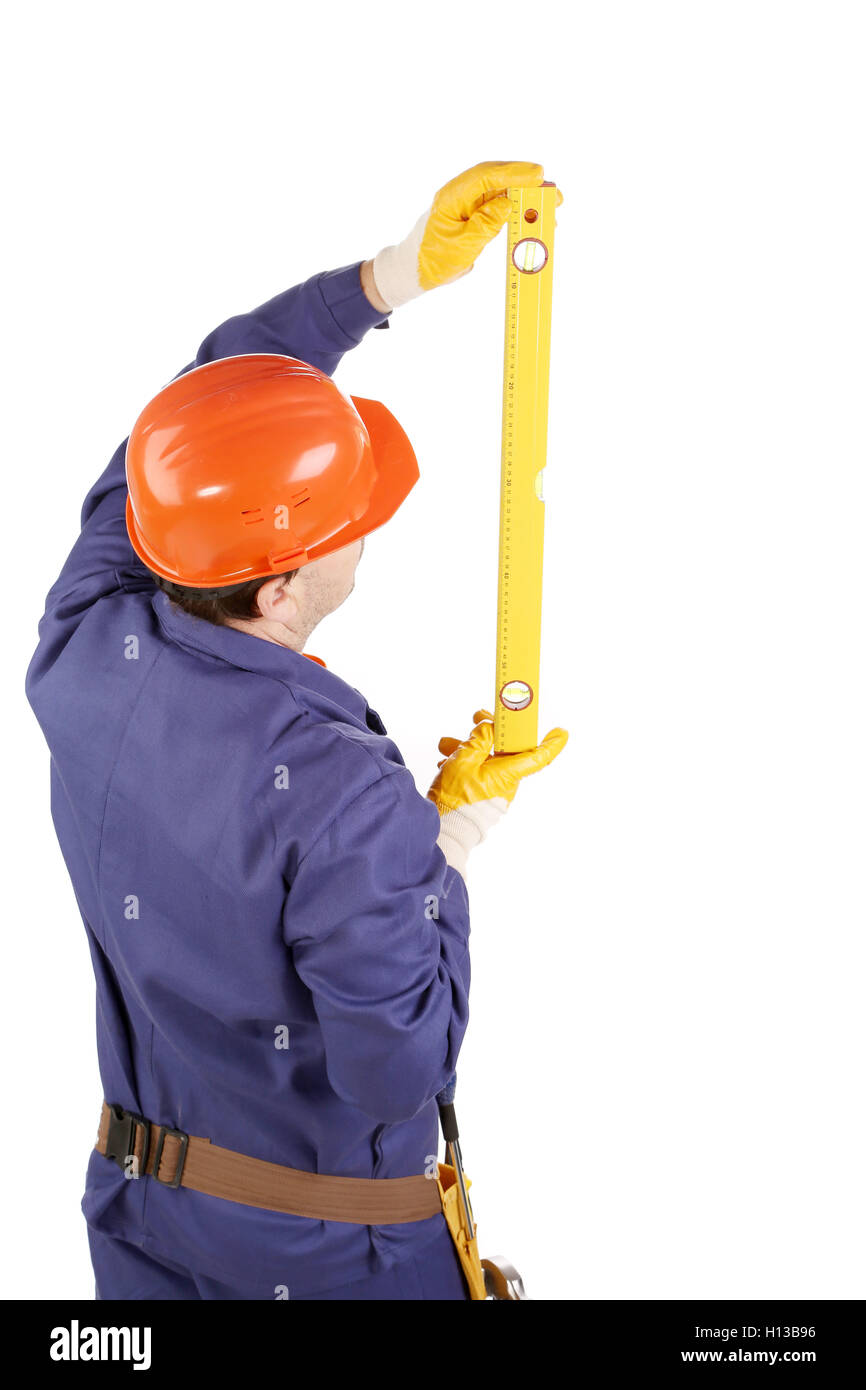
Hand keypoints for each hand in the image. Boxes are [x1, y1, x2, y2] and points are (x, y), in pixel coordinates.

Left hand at [371, 161, 563, 310]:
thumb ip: (485, 224)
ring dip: (526, 196)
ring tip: (551, 203)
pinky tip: (534, 214)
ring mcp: (469, 202)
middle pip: (497, 178)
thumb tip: (507, 204)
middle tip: (552, 191)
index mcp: (452, 196)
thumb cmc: (433, 260)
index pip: (486, 177)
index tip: (538, 175)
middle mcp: (461, 193)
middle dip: (527, 182)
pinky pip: (500, 205)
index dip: (513, 174)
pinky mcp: (476, 213)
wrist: (417, 271)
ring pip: (502, 191)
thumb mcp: (461, 246)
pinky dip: (518, 209)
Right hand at [428, 708, 568, 813]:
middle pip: (505, 750)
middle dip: (490, 731)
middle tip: (478, 716)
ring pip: (486, 759)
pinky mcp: (482, 795)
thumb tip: (489, 727)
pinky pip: (478, 772)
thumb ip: (479, 739)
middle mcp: (505, 782)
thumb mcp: (464, 760)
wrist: (445, 829)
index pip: (538, 757)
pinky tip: (446, 759)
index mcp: (507, 773)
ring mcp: (494, 789)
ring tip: (447, 743)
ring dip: (468, 748)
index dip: (552, 744)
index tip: (561, 732)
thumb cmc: (455, 797)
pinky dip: (465, 762)